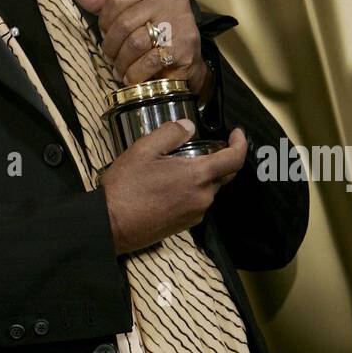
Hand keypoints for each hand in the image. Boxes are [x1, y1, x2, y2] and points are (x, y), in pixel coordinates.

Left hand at [67, 0, 206, 98]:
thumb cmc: (154, 32)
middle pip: (124, 23)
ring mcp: (180, 22)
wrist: (187, 59)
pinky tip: (132, 77)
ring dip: (122, 62)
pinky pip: (149, 61)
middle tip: (111, 57)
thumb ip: (100, 0)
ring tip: (120, 69)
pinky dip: (136, 73)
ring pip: (135, 43)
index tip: (106, 34)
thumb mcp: (128, 11)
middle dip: (112, 46)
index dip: (104, 22)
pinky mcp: (184, 47)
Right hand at [99, 120, 247, 255]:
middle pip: (224, 175)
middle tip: (204, 146)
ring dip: (202, 176)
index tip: (236, 133)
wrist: (111, 225)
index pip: (234, 159)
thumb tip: (188, 126)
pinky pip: (197, 203)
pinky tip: (171, 185)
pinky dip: (192, 190)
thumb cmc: (126, 186)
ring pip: (209, 189)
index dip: (240, 143)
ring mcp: (195, 214)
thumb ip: (170, 133)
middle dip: (221, 159)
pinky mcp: (185, 226)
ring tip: (179, 165)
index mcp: (198, 176)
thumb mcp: (144, 150)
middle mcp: (203, 197)